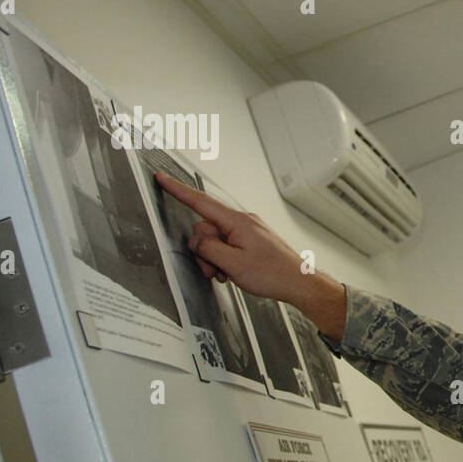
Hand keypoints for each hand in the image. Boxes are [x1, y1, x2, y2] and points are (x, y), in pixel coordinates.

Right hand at [153, 171, 335, 311]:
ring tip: (228, 274)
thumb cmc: (274, 274)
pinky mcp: (252, 241)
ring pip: (217, 240)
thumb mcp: (233, 264)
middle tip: (215, 270)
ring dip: (215, 260)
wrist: (299, 283)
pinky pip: (229, 246)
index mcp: (238, 222)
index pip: (201, 202)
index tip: (163, 178)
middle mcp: (244, 222)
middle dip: (204, 251)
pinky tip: (234, 273)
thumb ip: (208, 248)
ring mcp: (249, 231)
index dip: (178, 190)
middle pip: (206, 229)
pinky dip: (226, 260)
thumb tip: (197, 240)